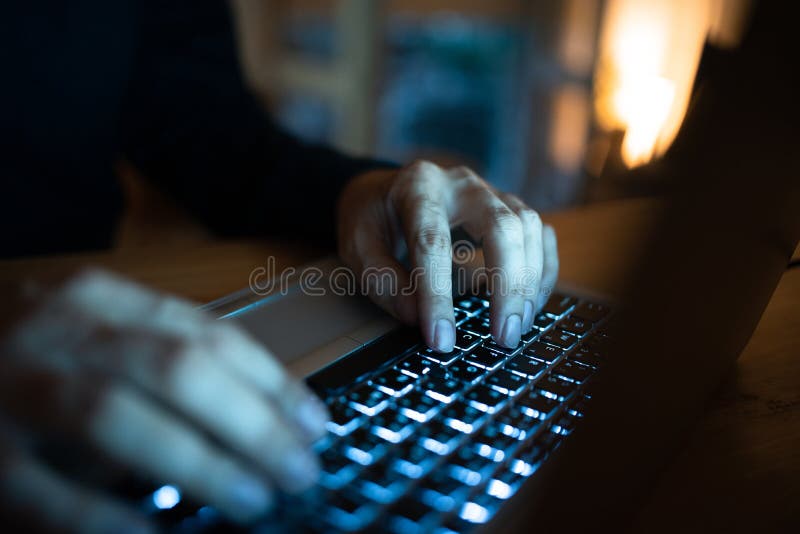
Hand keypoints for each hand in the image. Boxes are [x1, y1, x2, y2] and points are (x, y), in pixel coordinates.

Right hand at [0, 270, 327, 531]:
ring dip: (199, 463)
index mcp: (98, 300)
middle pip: (175, 370)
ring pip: (118, 419)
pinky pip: (51, 497)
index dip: (269, 381)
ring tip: (254, 497)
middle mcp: (57, 334)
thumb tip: (262, 417)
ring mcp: (12, 391)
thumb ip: (164, 367)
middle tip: (298, 467)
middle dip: (250, 422)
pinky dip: (109, 520)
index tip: (313, 421)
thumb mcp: (98, 342)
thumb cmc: (33, 360)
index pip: (206, 334)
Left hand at [337, 160, 558, 351]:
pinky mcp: (509, 207)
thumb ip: (380, 279)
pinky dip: (542, 270)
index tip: (441, 339)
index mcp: (417, 186)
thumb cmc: (373, 220)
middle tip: (504, 336)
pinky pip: (539, 234)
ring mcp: (490, 192)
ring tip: (517, 327)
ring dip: (530, 281)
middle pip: (500, 225)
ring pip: (527, 227)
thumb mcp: (357, 245)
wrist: (387, 190)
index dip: (437, 294)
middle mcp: (461, 183)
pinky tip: (531, 304)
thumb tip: (415, 316)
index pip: (432, 241)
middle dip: (507, 285)